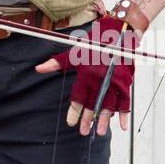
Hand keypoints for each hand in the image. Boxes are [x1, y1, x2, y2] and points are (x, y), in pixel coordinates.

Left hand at [34, 16, 140, 135]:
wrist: (119, 31)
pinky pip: (125, 101)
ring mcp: (114, 81)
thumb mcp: (75, 51)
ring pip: (109, 105)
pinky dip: (124, 114)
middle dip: (88, 119)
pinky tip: (123, 125)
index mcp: (86, 73)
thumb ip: (57, 62)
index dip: (75, 111)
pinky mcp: (126, 81)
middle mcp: (99, 79)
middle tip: (84, 132)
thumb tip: (39, 69)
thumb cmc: (96, 41)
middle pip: (93, 104)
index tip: (71, 122)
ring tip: (100, 132)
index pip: (78, 97)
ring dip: (105, 120)